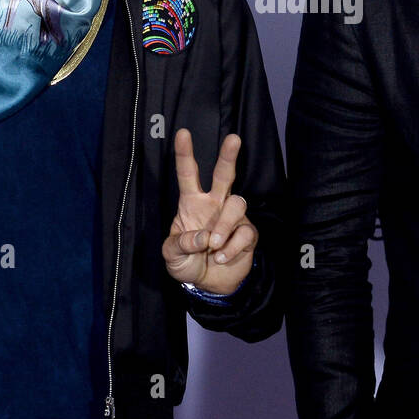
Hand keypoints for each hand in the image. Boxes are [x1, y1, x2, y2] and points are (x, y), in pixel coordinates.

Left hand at [162, 128, 257, 294]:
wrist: (208, 285)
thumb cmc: (186, 262)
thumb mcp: (171, 255)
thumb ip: (180, 243)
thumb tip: (203, 236)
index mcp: (191, 203)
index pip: (188, 174)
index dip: (184, 154)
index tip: (182, 133)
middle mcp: (214, 204)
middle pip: (224, 175)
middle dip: (228, 156)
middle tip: (234, 139)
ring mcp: (232, 218)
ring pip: (237, 204)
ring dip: (224, 225)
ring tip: (213, 245)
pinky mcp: (247, 234)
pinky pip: (244, 233)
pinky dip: (230, 249)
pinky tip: (220, 258)